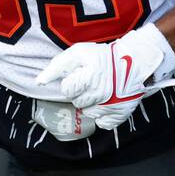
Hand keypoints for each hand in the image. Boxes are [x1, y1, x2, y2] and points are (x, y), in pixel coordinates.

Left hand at [34, 24, 174, 130]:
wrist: (135, 62)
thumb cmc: (104, 56)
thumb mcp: (79, 53)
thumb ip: (57, 66)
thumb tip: (39, 81)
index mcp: (89, 78)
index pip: (67, 90)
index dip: (72, 82)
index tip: (81, 76)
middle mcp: (100, 95)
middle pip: (76, 102)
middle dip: (81, 93)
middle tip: (91, 82)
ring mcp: (111, 107)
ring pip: (88, 113)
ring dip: (91, 103)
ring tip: (100, 90)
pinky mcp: (119, 115)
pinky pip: (102, 122)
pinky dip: (103, 114)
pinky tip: (107, 102)